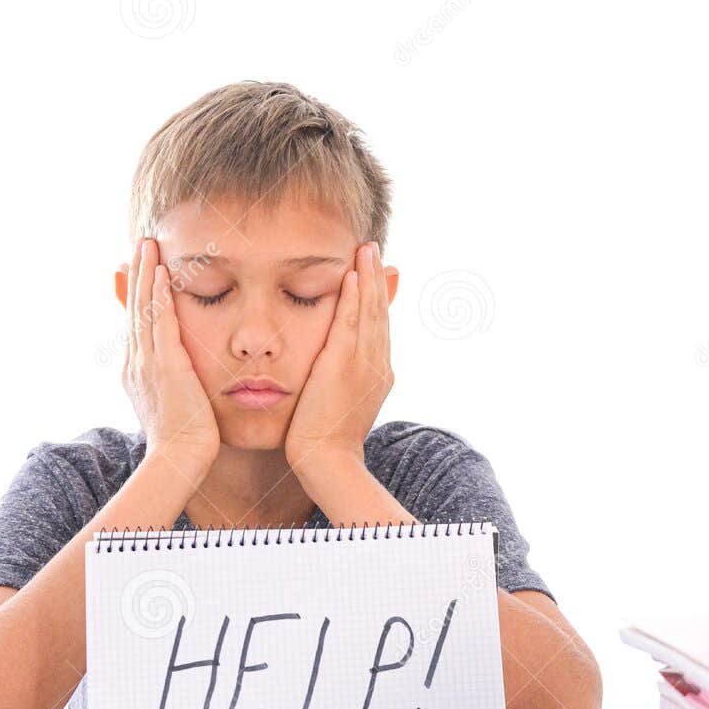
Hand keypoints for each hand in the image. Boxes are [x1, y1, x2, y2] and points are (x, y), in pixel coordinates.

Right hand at [121, 237, 220, 471]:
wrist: (178, 460)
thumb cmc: (184, 441)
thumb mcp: (175, 405)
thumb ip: (175, 384)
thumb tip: (182, 375)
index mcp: (137, 371)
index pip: (137, 323)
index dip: (138, 293)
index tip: (143, 268)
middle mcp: (136, 362)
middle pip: (134, 308)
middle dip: (137, 273)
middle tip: (141, 243)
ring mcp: (147, 363)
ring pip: (142, 308)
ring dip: (145, 273)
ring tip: (148, 244)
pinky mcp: (165, 366)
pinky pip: (160, 322)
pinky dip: (159, 296)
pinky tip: (162, 273)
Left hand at [284, 242, 393, 477]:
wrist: (329, 460)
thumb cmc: (328, 441)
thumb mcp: (343, 404)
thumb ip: (346, 381)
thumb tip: (342, 370)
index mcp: (379, 372)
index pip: (380, 326)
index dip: (378, 297)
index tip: (373, 271)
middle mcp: (377, 364)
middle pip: (380, 312)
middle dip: (376, 278)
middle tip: (373, 249)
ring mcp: (363, 363)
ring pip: (369, 312)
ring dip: (367, 277)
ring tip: (365, 250)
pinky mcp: (342, 365)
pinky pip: (350, 324)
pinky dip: (353, 298)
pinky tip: (351, 275)